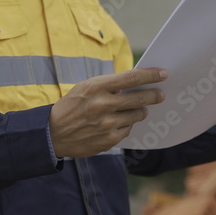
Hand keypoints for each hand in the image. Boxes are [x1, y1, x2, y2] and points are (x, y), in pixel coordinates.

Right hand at [49, 68, 166, 156]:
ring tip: (139, 108)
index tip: (163, 74)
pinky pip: (127, 130)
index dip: (150, 75)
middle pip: (139, 99)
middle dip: (154, 95)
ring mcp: (106, 125)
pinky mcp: (108, 140)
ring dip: (140, 111)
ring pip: (136, 115)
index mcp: (96, 88)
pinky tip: (119, 122)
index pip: (131, 78)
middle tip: (161, 94)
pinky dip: (126, 125)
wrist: (52, 134)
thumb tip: (135, 84)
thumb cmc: (72, 106)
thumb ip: (109, 85)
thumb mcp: (86, 88)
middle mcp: (102, 106)